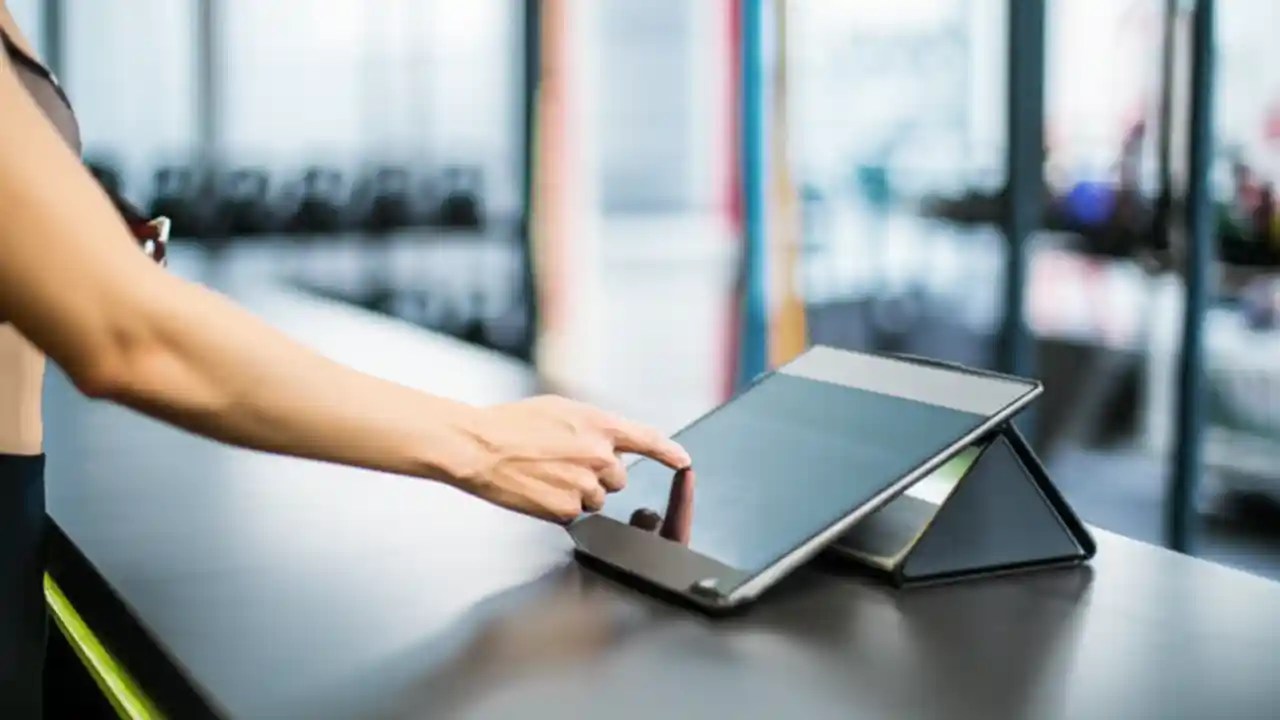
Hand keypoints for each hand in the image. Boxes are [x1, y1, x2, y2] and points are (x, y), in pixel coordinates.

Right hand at [456, 395, 690, 523]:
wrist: (479, 448)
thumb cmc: (512, 424)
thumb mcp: (561, 410)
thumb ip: (593, 426)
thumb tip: (610, 442)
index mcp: (599, 425)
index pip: (648, 440)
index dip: (669, 452)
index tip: (683, 461)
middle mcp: (598, 455)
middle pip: (619, 478)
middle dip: (598, 475)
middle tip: (564, 464)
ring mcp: (584, 484)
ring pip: (598, 499)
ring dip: (579, 492)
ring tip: (547, 475)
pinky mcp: (566, 509)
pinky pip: (575, 514)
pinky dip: (560, 506)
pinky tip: (539, 490)